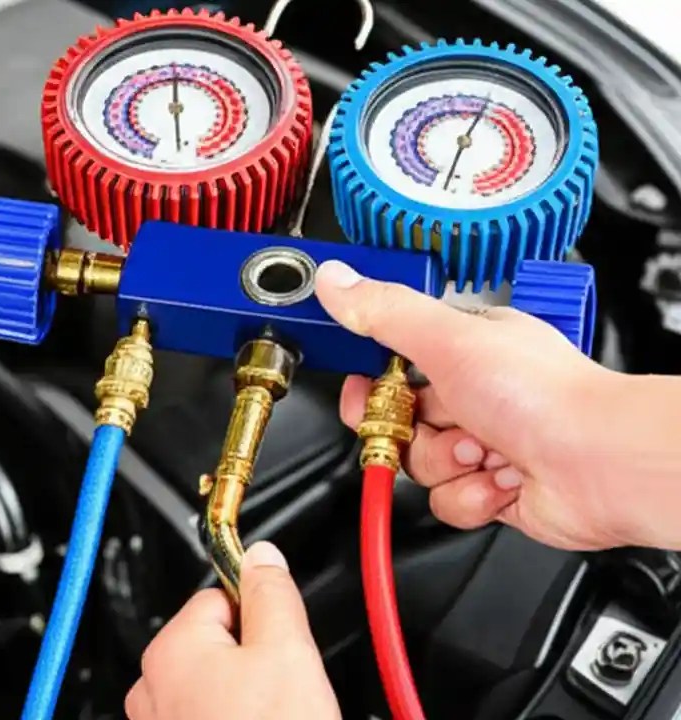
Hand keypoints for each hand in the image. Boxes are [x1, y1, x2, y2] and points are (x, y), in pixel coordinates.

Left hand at [125, 543, 339, 719]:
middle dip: (255, 659)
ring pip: (214, 687)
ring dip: (246, 696)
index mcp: (171, 647)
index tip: (284, 636)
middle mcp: (152, 686)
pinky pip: (208, 719)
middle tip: (286, 687)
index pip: (219, 596)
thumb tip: (263, 556)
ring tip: (275, 717)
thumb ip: (273, 594)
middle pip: (216, 643)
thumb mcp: (288, 653)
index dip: (261, 614)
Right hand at [314, 259, 678, 549]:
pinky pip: (447, 500)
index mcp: (465, 347)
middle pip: (398, 420)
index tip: (364, 388)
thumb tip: (336, 280)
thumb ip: (385, 312)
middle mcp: (474, 393)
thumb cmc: (546, 396)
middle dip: (405, 430)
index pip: (392, 359)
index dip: (370, 380)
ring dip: (445, 464)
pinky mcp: (492, 488)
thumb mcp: (449, 339)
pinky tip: (499, 478)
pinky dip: (469, 496)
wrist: (601, 465)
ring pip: (419, 464)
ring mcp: (484, 442)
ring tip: (481, 450)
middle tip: (422, 424)